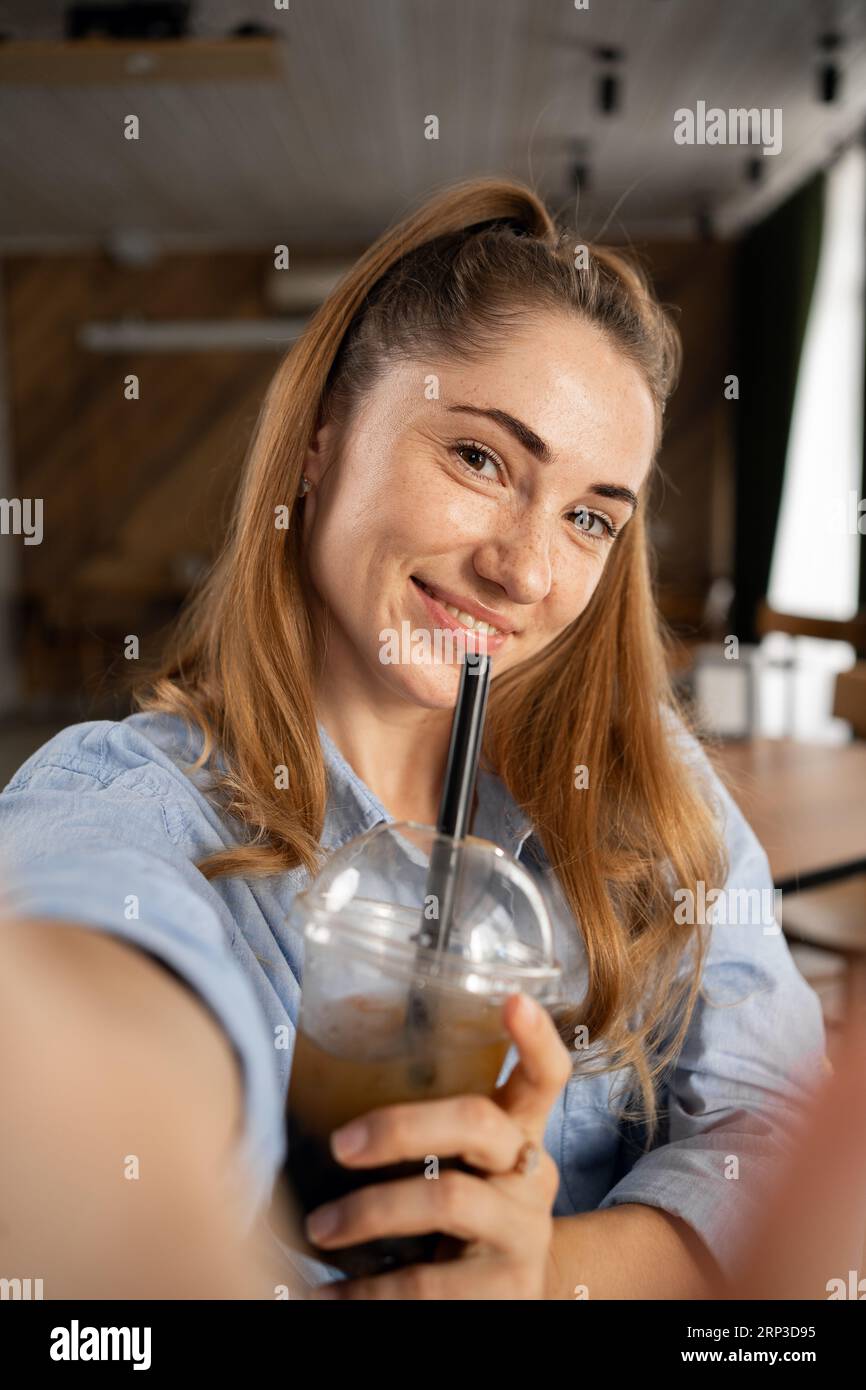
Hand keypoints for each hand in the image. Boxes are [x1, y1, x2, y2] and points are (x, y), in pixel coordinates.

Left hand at [307, 992, 571, 1298]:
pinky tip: (326, 1296)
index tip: (513, 1000)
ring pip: (447, 1199)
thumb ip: (419, 1123)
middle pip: (478, 1123)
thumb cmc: (456, 1213)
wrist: (500, 1304)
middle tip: (340, 1142)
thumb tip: (317, 1061)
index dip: (536, 1038)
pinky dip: (365, 1293)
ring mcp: (525, 1234)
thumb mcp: (453, 1164)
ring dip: (368, 1212)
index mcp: (519, 1130)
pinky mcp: (506, 1294)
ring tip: (318, 1228)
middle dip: (401, 1125)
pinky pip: (428, 1285)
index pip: (545, 1076)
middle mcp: (532, 1175)